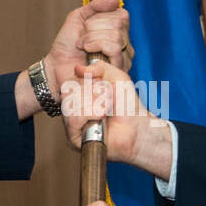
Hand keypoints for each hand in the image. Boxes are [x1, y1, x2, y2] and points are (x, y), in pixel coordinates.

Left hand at [43, 0, 131, 97]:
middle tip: (82, 38)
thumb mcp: (79, 17)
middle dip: (93, 27)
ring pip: (116, 35)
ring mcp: (123, 58)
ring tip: (83, 46)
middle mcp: (124, 45)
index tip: (87, 25)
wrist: (56, 66)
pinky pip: (114, 48)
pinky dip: (97, 45)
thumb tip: (115, 1)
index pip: (122, 15)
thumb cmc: (67, 45)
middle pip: (118, 23)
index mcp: (117, 32)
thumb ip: (95, 6)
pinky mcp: (118, 70)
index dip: (102, 16)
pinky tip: (88, 52)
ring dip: (92, 38)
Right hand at [60, 61, 172, 177]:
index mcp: (80, 95)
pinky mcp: (74, 137)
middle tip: (107, 98)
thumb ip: (99, 67)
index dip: (87, 80)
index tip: (102, 84)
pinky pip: (73, 119)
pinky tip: (102, 115)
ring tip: (106, 108)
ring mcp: (72, 123)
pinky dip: (89, 114)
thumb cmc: (127, 105)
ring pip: (70, 104)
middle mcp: (73, 108)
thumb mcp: (117, 77)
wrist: (137, 127)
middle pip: (68, 91)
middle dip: (92, 91)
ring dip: (93, 103)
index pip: (69, 82)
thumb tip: (77, 68)